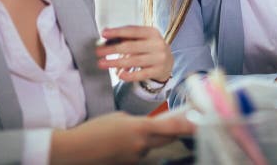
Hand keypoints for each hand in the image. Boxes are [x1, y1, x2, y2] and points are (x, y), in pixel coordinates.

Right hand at [50, 111, 192, 164]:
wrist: (75, 150)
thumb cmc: (95, 129)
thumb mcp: (119, 118)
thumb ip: (138, 123)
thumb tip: (147, 127)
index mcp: (140, 128)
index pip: (171, 127)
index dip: (187, 125)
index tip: (200, 122)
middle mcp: (142, 145)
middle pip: (166, 138)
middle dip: (172, 131)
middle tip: (176, 124)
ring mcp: (136, 158)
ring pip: (150, 147)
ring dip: (147, 141)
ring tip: (124, 136)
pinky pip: (139, 155)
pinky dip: (135, 148)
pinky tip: (119, 144)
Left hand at [96, 26, 172, 82]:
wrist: (167, 62)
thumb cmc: (149, 47)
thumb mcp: (142, 39)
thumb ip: (126, 36)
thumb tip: (105, 33)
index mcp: (152, 32)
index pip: (133, 30)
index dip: (118, 32)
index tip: (103, 34)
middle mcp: (157, 44)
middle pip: (131, 46)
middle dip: (112, 49)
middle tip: (98, 52)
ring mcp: (159, 58)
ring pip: (134, 61)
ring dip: (116, 62)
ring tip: (102, 63)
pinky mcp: (158, 71)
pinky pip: (141, 74)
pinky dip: (129, 75)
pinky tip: (119, 75)